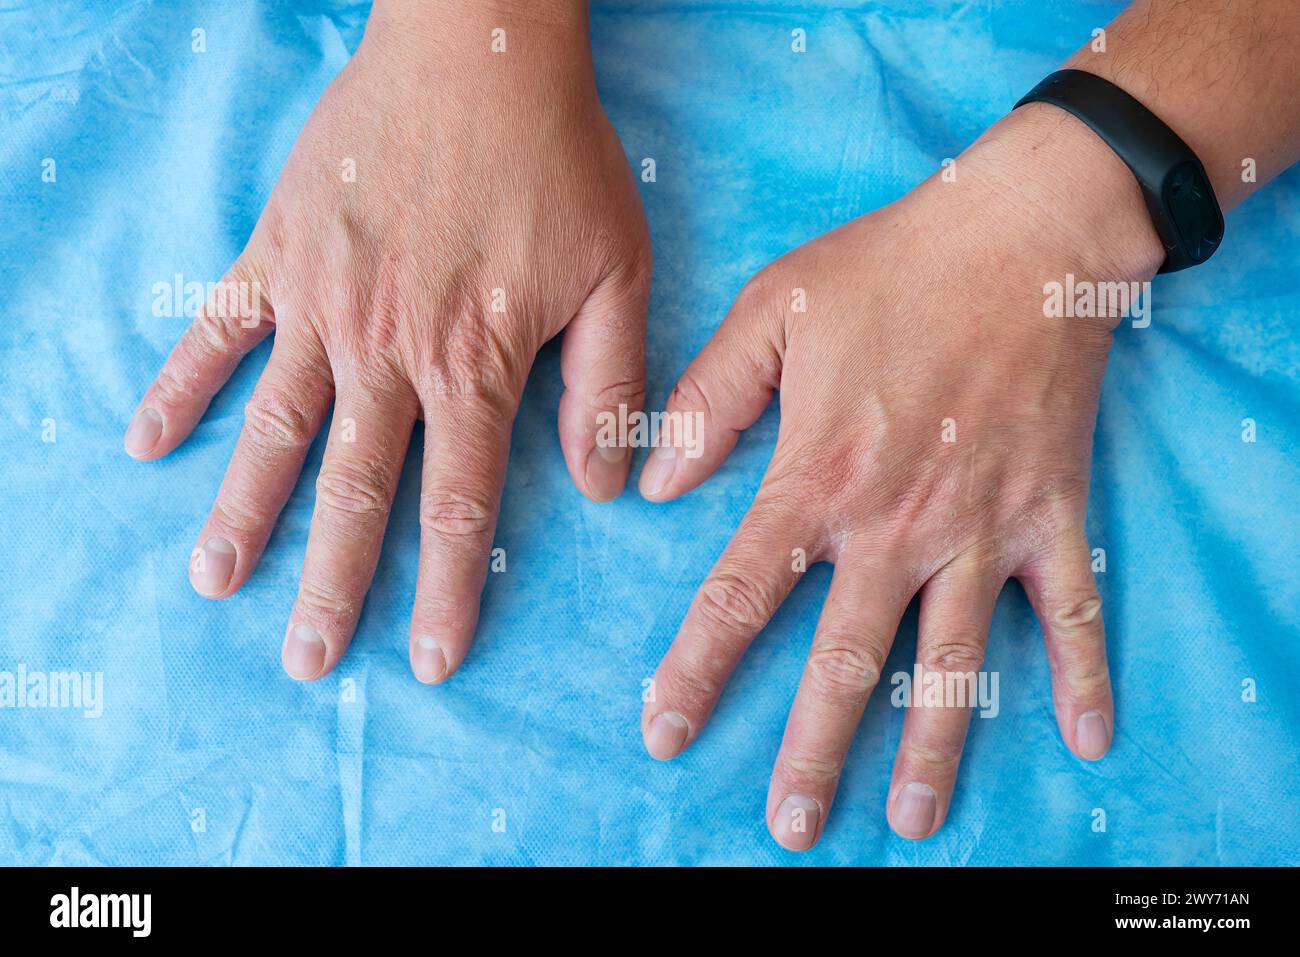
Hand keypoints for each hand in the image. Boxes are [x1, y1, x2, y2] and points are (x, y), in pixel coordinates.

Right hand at [124, 3, 649, 682]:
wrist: (480, 51)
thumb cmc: (559, 162)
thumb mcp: (616, 275)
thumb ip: (606, 388)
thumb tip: (598, 488)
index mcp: (474, 365)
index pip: (458, 503)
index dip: (446, 589)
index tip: (428, 662)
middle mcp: (388, 351)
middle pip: (356, 489)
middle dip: (333, 583)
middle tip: (306, 659)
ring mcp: (323, 304)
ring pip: (276, 430)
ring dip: (245, 512)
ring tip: (215, 583)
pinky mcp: (279, 253)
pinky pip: (218, 330)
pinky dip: (181, 386)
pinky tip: (146, 444)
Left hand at [637, 103, 1163, 847]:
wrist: (1024, 231)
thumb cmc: (892, 265)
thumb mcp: (772, 309)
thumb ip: (706, 400)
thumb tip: (654, 485)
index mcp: (817, 478)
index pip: (740, 598)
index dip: (696, 672)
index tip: (664, 733)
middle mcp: (895, 524)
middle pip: (846, 662)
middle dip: (814, 750)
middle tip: (792, 825)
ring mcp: (980, 528)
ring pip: (953, 661)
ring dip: (934, 746)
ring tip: (913, 819)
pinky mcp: (1050, 513)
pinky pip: (1070, 608)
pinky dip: (1081, 671)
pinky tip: (1087, 737)